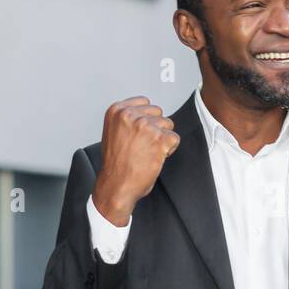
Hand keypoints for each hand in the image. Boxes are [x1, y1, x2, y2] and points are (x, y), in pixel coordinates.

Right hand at [92, 96, 179, 225]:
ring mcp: (145, 126)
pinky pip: (174, 139)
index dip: (146, 119)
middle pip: (158, 113)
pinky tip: (155, 157)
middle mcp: (130, 115)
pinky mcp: (159, 139)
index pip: (145, 103)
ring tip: (147, 152)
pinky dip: (169, 150)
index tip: (139, 132)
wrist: (116, 185)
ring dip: (162, 139)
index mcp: (117, 110)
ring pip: (168, 125)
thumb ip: (128, 120)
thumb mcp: (113, 132)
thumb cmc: (116, 164)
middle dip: (155, 128)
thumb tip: (145, 114)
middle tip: (142, 145)